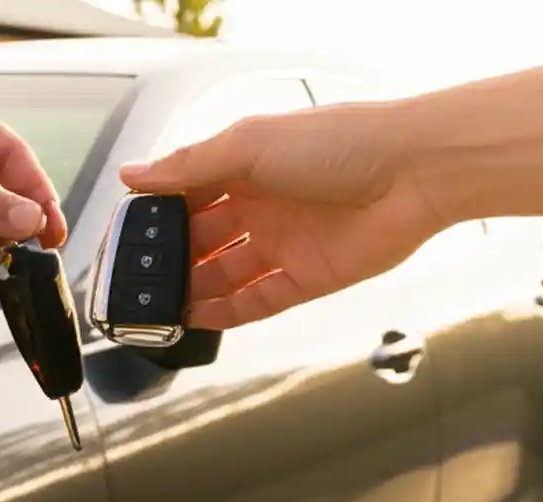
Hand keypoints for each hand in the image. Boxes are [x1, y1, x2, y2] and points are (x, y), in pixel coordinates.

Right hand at [120, 102, 447, 328]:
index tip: (127, 236)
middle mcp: (262, 205)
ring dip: (191, 290)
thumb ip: (189, 166)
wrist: (415, 173)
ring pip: (224, 274)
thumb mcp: (249, 145)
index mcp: (245, 166)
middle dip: (169, 259)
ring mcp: (283, 243)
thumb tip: (133, 174)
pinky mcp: (306, 278)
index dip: (157, 215)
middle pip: (202, 239)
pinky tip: (195, 317)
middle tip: (137, 280)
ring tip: (156, 307)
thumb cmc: (342, 142)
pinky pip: (256, 301)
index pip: (187, 194)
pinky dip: (225, 312)